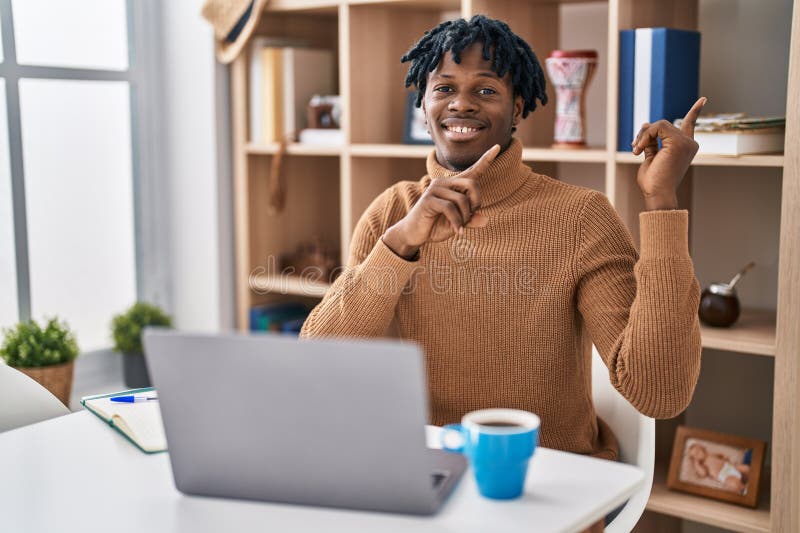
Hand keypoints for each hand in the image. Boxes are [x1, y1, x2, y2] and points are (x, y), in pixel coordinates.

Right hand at [382, 144, 498, 258]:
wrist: (414, 235)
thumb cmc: (435, 226)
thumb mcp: (458, 224)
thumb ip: (471, 220)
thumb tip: (486, 220)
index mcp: (453, 186)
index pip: (472, 171)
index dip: (486, 160)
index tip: (497, 147)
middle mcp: (444, 183)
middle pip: (472, 184)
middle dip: (476, 202)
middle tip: (470, 217)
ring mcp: (435, 189)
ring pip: (462, 200)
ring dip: (465, 217)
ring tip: (461, 227)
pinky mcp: (429, 199)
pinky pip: (451, 209)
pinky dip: (457, 222)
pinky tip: (458, 231)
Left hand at [631, 97, 705, 209]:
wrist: (657, 194)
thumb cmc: (654, 182)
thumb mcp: (651, 157)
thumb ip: (651, 142)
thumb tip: (646, 124)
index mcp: (685, 147)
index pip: (690, 125)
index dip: (695, 112)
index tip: (703, 100)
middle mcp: (689, 143)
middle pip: (663, 125)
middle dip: (645, 133)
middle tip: (634, 148)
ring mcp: (686, 142)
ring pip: (659, 124)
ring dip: (643, 136)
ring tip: (636, 151)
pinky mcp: (679, 142)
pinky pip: (658, 127)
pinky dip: (645, 136)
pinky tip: (639, 150)